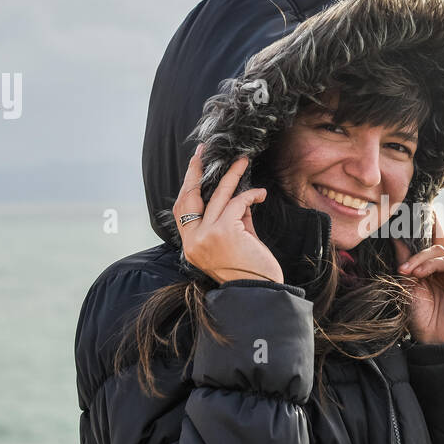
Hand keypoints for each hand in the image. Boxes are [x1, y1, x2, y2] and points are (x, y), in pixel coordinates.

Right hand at [173, 144, 283, 283]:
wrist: (260, 292)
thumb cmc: (250, 272)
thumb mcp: (235, 242)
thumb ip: (232, 220)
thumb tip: (236, 196)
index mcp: (191, 246)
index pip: (182, 210)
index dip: (187, 186)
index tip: (194, 167)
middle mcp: (193, 241)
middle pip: (190, 197)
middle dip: (196, 171)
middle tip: (203, 151)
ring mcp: (206, 236)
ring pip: (217, 196)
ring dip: (232, 175)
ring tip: (242, 161)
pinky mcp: (223, 231)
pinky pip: (237, 203)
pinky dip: (250, 195)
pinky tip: (261, 194)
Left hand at [392, 209, 443, 344]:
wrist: (435, 341)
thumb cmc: (420, 317)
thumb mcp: (407, 286)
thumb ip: (404, 262)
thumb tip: (395, 237)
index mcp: (430, 269)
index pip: (427, 242)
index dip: (422, 225)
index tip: (408, 210)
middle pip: (434, 241)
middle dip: (421, 231)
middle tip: (402, 227)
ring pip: (439, 250)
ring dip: (420, 258)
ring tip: (407, 271)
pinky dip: (431, 264)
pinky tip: (419, 273)